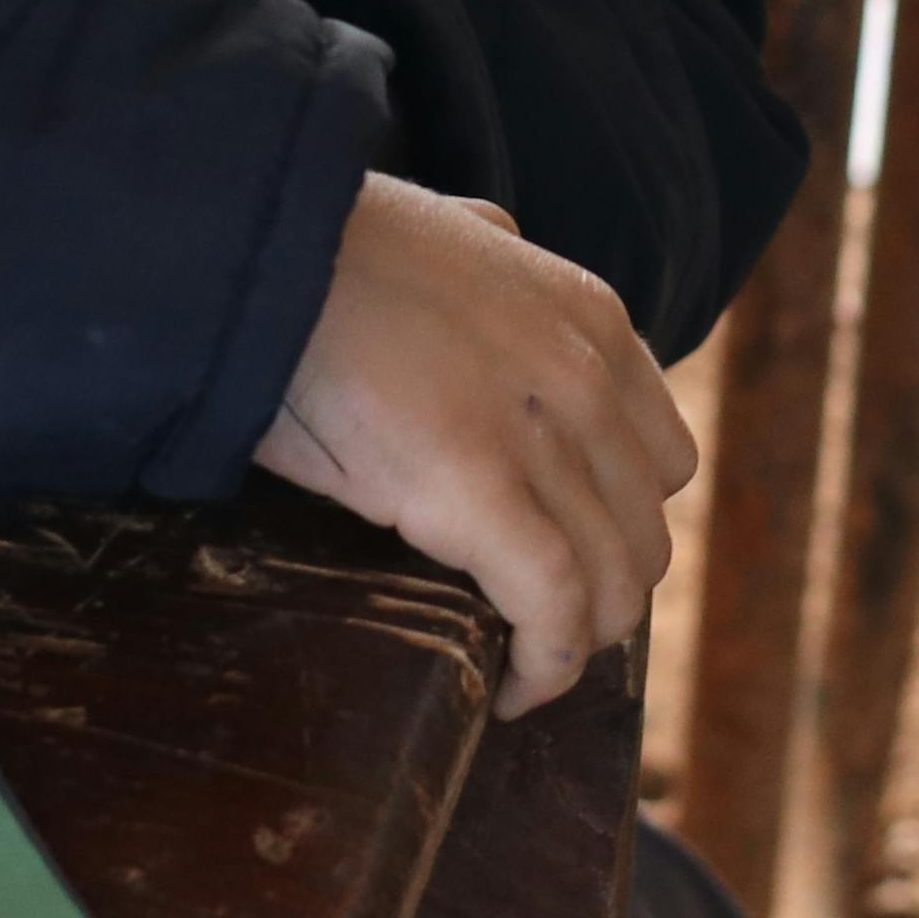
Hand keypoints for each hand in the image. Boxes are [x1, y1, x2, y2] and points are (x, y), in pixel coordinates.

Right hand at [254, 175, 697, 715]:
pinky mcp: (477, 494)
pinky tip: (513, 692)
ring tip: (526, 669)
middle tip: (536, 624)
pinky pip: (553, 608)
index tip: (570, 553)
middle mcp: (588, 379)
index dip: (621, 520)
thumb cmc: (323, 249)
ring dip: (577, 643)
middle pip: (643, 531)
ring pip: (612, 581)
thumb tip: (496, 249)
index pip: (660, 457)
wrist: (258, 252)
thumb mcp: (448, 226)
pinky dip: (546, 666)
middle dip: (599, 592)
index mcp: (590, 320)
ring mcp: (539, 437)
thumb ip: (493, 249)